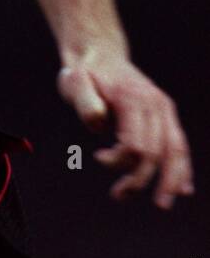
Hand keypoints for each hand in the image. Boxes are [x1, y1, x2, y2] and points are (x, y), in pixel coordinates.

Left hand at [56, 49, 193, 208]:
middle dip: (139, 179)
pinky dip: (183, 167)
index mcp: (133, 98)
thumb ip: (84, 101)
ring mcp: (164, 108)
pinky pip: (180, 144)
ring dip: (170, 180)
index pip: (136, 145)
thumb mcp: (74, 81)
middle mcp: (155, 103)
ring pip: (176, 150)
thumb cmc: (85, 72)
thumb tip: (99, 122)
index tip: (97, 156)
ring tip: (162, 203)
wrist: (100, 54)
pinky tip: (183, 188)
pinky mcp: (166, 113)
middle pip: (157, 152)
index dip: (118, 161)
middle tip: (118, 195)